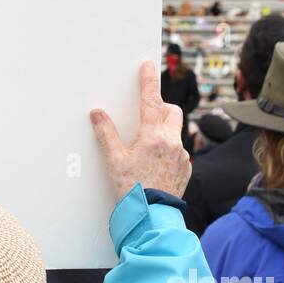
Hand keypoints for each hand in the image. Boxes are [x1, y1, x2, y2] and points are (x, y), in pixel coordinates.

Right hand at [90, 60, 190, 201]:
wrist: (153, 216)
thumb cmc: (132, 190)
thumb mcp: (113, 161)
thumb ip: (106, 134)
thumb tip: (98, 114)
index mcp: (153, 136)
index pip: (150, 100)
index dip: (148, 81)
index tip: (147, 66)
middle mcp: (172, 142)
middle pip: (171, 112)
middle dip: (161, 107)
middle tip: (147, 113)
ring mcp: (182, 156)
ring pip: (175, 132)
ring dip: (163, 131)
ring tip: (147, 146)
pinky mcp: (185, 169)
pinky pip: (179, 151)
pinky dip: (168, 151)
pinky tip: (155, 164)